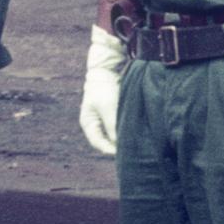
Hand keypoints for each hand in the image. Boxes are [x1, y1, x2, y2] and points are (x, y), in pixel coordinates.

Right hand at [78, 24, 125, 155]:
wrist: (107, 70)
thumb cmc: (104, 89)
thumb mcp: (108, 107)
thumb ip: (113, 126)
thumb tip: (120, 143)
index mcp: (88, 123)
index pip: (98, 143)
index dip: (109, 150)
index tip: (122, 153)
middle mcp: (95, 124)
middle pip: (106, 141)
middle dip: (117, 146)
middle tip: (130, 152)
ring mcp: (104, 119)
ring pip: (113, 135)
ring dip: (122, 139)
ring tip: (134, 144)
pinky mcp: (113, 115)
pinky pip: (119, 127)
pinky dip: (125, 131)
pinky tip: (135, 133)